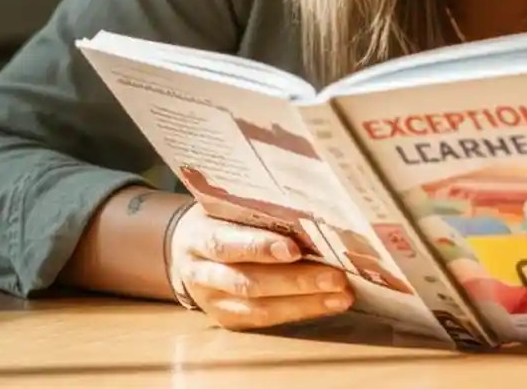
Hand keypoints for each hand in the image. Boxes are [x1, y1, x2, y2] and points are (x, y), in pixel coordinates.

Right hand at [167, 204, 354, 329]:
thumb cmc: (222, 219)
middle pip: (248, 282)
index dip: (259, 248)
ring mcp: (212, 301)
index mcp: (198, 236)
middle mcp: (201, 272)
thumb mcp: (229, 206)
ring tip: (341, 295)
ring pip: (259, 307)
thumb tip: (313, 211)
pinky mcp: (227, 319)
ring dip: (305, 302)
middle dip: (296, 281)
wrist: (185, 249)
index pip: (226, 244)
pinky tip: (330, 304)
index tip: (294, 249)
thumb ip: (259, 211)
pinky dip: (301, 311)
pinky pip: (265, 320)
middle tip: (336, 277)